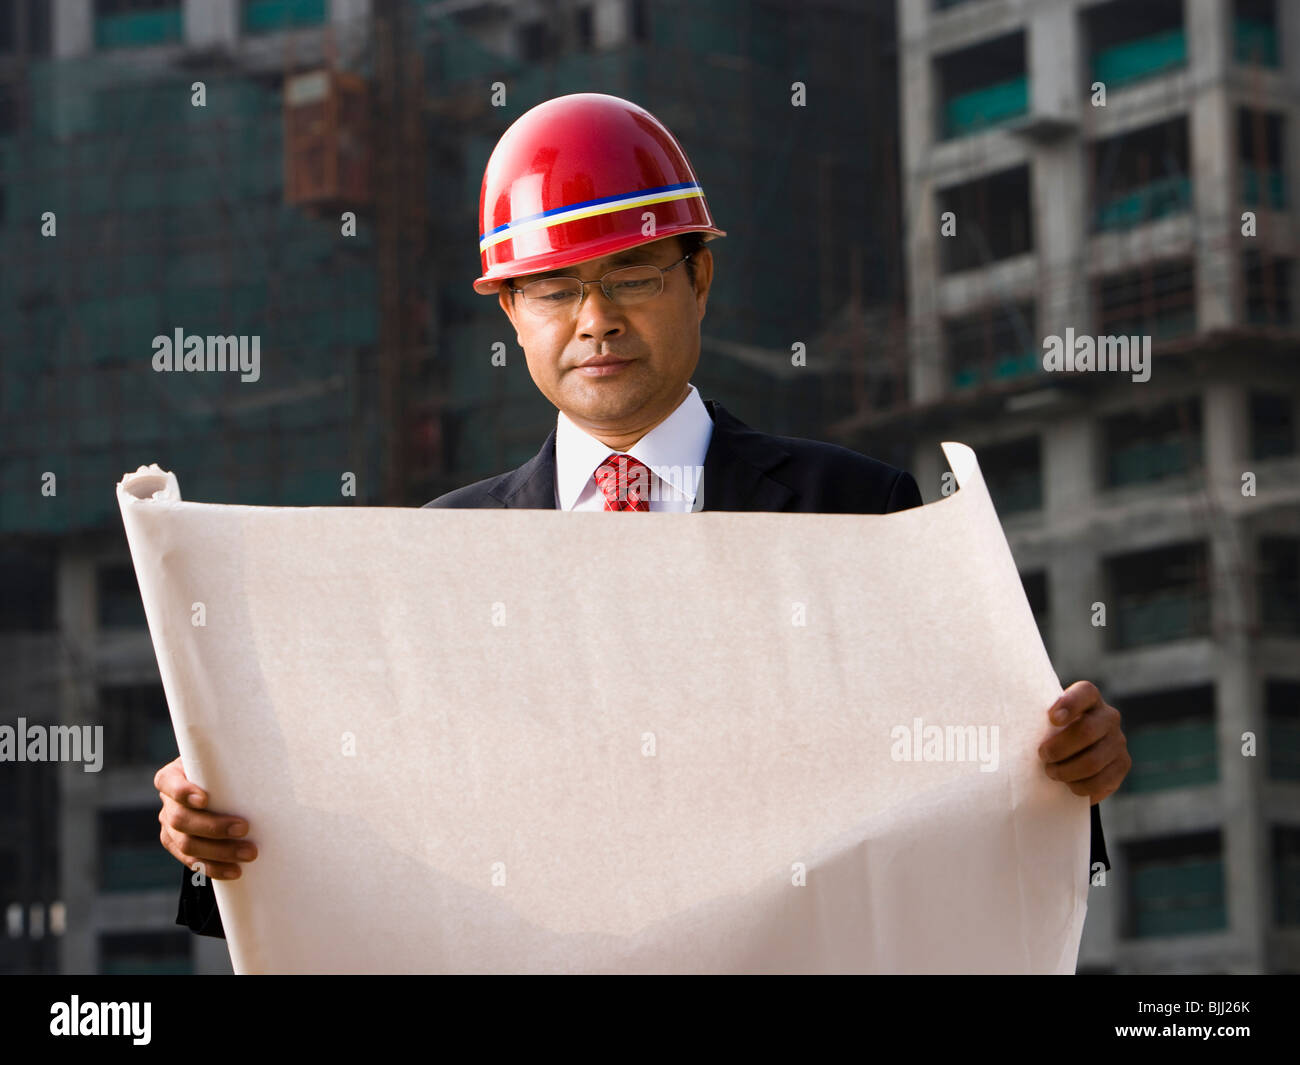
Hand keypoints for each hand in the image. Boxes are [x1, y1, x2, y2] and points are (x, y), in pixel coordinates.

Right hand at [155, 756, 256, 880]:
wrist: (218, 787)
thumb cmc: (225, 769)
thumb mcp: (224, 760)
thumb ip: (234, 760)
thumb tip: (273, 763)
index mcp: (173, 776)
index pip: (168, 782)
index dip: (182, 793)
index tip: (204, 800)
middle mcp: (167, 802)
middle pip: (181, 819)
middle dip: (213, 827)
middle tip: (244, 828)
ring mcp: (169, 826)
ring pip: (186, 844)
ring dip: (219, 852)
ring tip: (249, 853)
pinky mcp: (177, 846)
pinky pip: (191, 862)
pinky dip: (214, 868)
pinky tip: (235, 870)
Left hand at [1037, 680, 1130, 804]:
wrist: (1073, 755)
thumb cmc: (1050, 733)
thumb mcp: (1044, 721)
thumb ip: (1034, 718)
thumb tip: (997, 727)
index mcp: (1088, 698)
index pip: (1085, 692)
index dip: (1070, 704)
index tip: (1051, 719)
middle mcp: (1108, 716)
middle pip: (1088, 731)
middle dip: (1060, 748)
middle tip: (1042, 755)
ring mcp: (1118, 741)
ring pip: (1094, 761)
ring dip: (1067, 771)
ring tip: (1051, 772)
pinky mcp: (1123, 765)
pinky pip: (1102, 781)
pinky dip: (1080, 786)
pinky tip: (1069, 784)